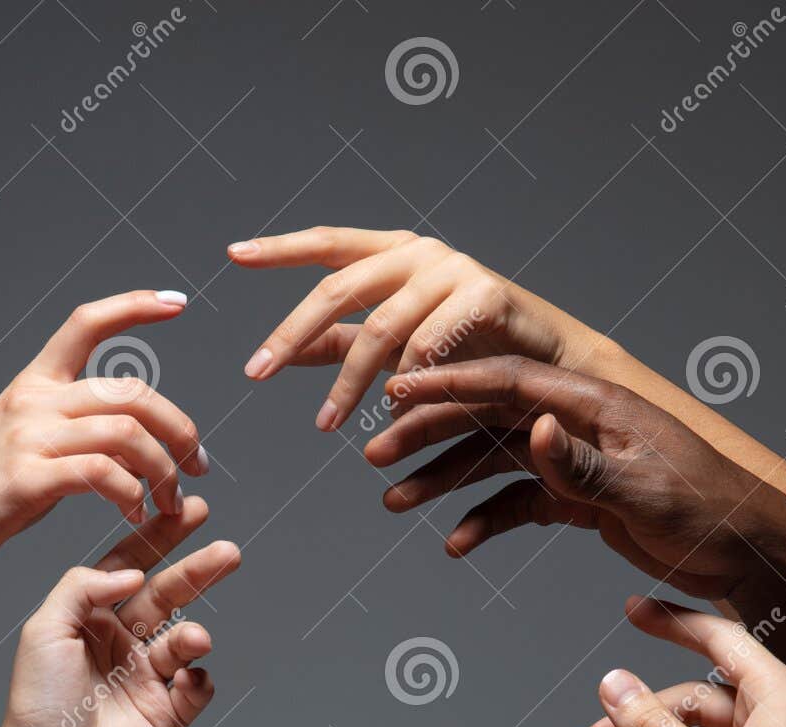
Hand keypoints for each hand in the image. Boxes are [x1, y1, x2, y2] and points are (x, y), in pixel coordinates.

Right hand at [0, 291, 207, 580]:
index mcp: (34, 382)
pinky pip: (103, 475)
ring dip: (163, 471)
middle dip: (179, 429)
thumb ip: (69, 426)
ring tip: (170, 502)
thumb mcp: (24, 440)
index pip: (86, 322)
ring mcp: (29, 437)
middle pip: (130, 392)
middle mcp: (33, 400)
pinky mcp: (28, 479)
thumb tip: (123, 432)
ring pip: (126, 433)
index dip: (135, 305)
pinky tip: (135, 514)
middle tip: (196, 467)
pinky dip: (132, 495)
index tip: (178, 302)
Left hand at [0, 507, 238, 726]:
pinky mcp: (165, 718)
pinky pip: (197, 690)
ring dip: (194, 635)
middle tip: (228, 552)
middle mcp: (120, 645)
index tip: (191, 510)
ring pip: (185, 641)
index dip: (160, 538)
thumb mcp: (45, 630)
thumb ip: (84, 587)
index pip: (132, 567)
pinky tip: (186, 683)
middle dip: (198, 572)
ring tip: (192, 640)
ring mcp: (144, 681)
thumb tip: (133, 571)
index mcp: (90, 620)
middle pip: (168, 596)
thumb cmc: (36, 705)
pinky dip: (199, 682)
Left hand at [228, 227, 607, 430]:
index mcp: (394, 252)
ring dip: (348, 383)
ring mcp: (454, 269)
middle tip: (255, 373)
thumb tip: (288, 350)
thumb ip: (345, 341)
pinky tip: (391, 410)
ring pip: (380, 328)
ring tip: (328, 423)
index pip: (327, 243)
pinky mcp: (485, 295)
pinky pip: (429, 343)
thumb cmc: (472, 352)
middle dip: (292, 334)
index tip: (233, 255)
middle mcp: (420, 252)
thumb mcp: (397, 344)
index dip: (280, 247)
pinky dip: (406, 380)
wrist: (552, 365)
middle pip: (339, 287)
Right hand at [368, 355, 785, 597]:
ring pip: (494, 464)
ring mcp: (576, 461)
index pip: (508, 382)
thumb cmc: (708, 512)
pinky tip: (457, 544)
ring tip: (394, 502)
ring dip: (444, 482)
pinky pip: (518, 505)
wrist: (746, 551)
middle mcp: (578, 425)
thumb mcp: (642, 489)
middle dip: (428, 435)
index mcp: (594, 404)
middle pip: (487, 419)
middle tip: (374, 454)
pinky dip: (486, 522)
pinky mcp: (580, 499)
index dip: (448, 384)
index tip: (394, 389)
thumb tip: (531, 426)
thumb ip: (581, 461)